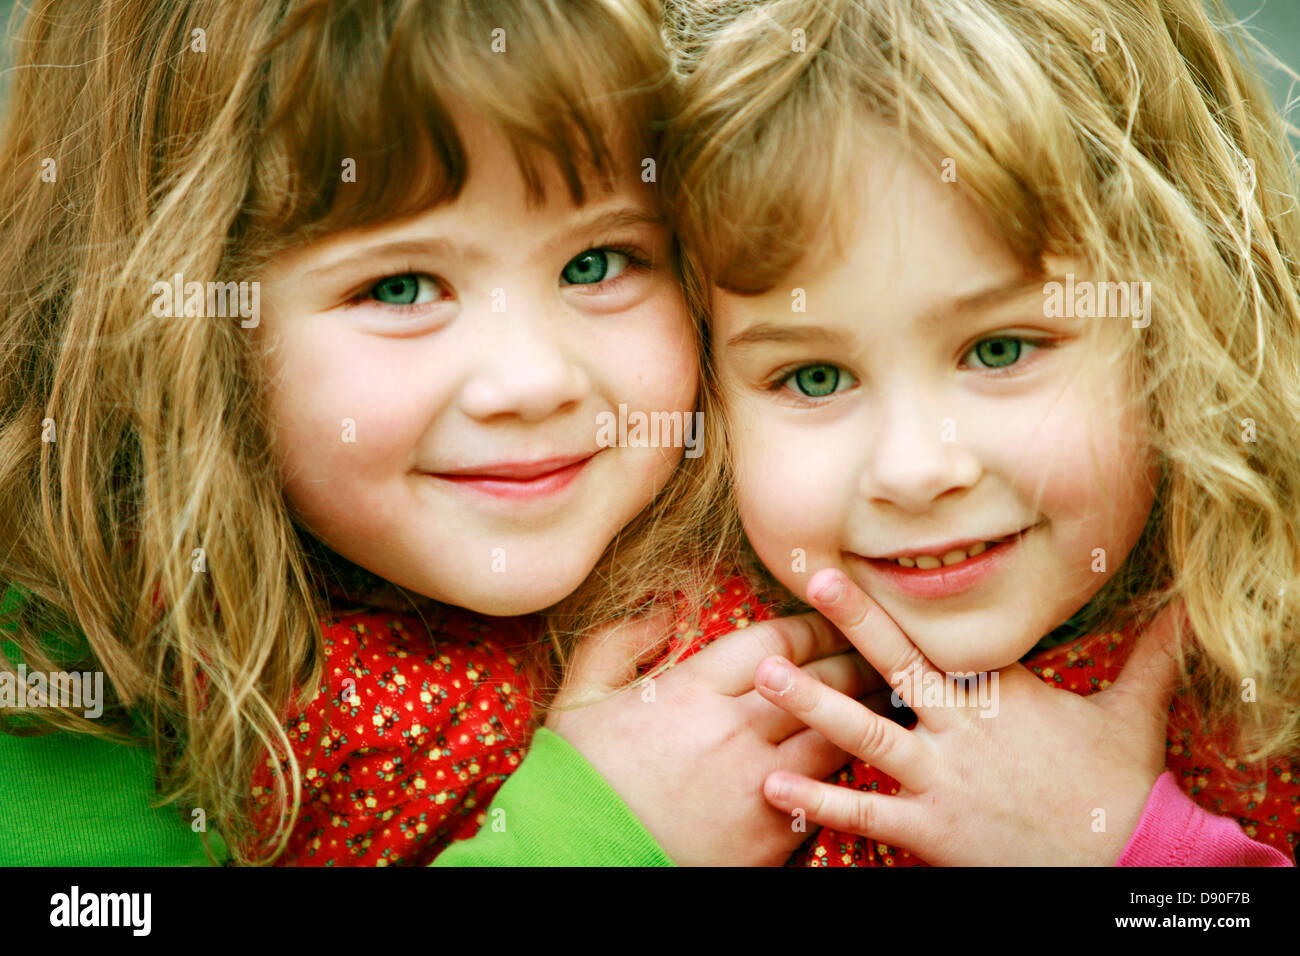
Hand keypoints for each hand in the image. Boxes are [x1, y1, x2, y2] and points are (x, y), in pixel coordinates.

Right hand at [544, 609, 882, 865]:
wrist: (578, 858)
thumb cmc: (577, 781)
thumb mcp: (581, 698)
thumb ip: (620, 641)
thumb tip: (662, 607)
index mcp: (692, 691)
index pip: (777, 643)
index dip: (815, 626)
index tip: (832, 619)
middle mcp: (733, 733)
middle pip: (819, 683)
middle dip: (854, 660)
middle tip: (877, 649)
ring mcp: (756, 786)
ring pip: (833, 737)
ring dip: (862, 713)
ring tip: (885, 697)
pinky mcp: (769, 837)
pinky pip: (824, 793)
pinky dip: (844, 771)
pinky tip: (858, 759)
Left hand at [754, 569, 1183, 865]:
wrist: (1127, 864)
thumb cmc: (1122, 786)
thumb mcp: (1134, 713)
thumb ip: (1150, 656)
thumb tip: (1186, 609)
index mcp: (1004, 693)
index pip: (943, 639)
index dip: (903, 603)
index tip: (868, 565)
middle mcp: (965, 729)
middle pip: (900, 665)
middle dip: (856, 620)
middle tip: (814, 579)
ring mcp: (943, 778)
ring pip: (866, 732)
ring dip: (812, 703)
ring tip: (763, 675)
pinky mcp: (931, 830)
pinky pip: (865, 812)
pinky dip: (818, 801)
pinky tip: (772, 786)